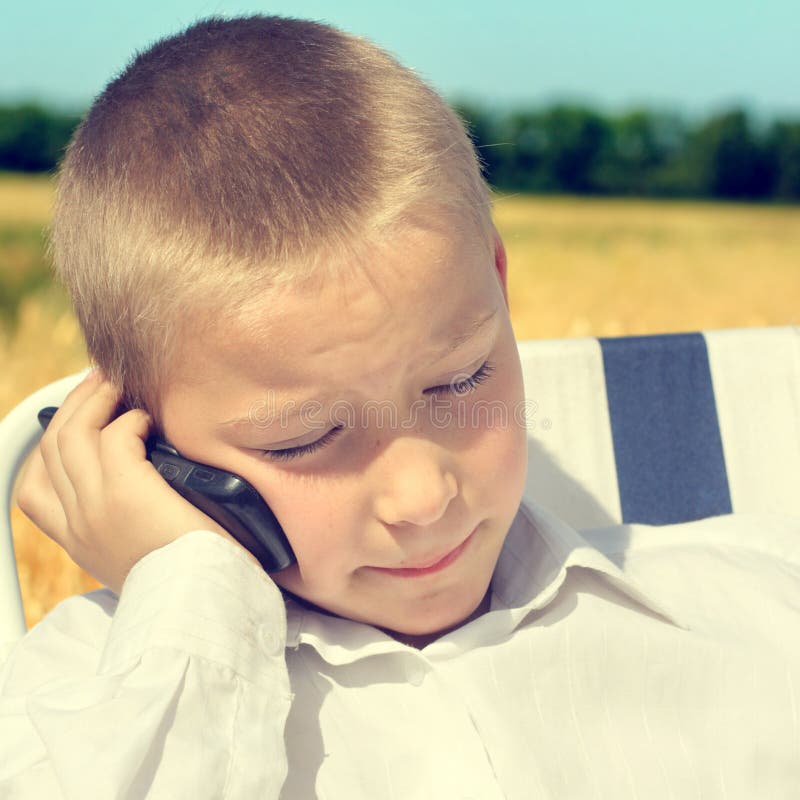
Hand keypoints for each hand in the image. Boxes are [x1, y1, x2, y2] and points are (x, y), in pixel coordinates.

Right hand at [16, 370, 238, 594]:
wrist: (206, 605)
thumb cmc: (192, 577)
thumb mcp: (142, 556)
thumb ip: (125, 525)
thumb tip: (141, 484)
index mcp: (79, 543)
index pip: (33, 492)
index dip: (45, 452)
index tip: (73, 425)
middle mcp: (78, 524)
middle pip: (50, 449)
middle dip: (72, 407)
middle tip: (99, 383)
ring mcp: (97, 507)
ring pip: (72, 434)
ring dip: (95, 399)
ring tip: (118, 385)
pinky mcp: (127, 493)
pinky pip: (113, 437)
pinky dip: (129, 420)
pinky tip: (148, 420)